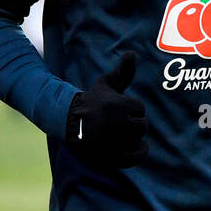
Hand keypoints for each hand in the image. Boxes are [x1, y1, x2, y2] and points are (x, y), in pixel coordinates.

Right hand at [65, 52, 147, 169]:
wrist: (69, 123)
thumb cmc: (91, 101)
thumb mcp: (105, 84)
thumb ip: (122, 71)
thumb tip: (132, 53)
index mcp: (115, 105)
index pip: (140, 108)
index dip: (132, 108)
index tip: (120, 108)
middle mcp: (114, 124)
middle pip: (142, 125)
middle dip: (135, 123)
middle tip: (122, 122)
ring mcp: (111, 143)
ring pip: (138, 139)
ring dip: (135, 136)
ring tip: (123, 133)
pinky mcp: (109, 157)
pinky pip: (135, 157)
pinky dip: (139, 152)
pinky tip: (136, 147)